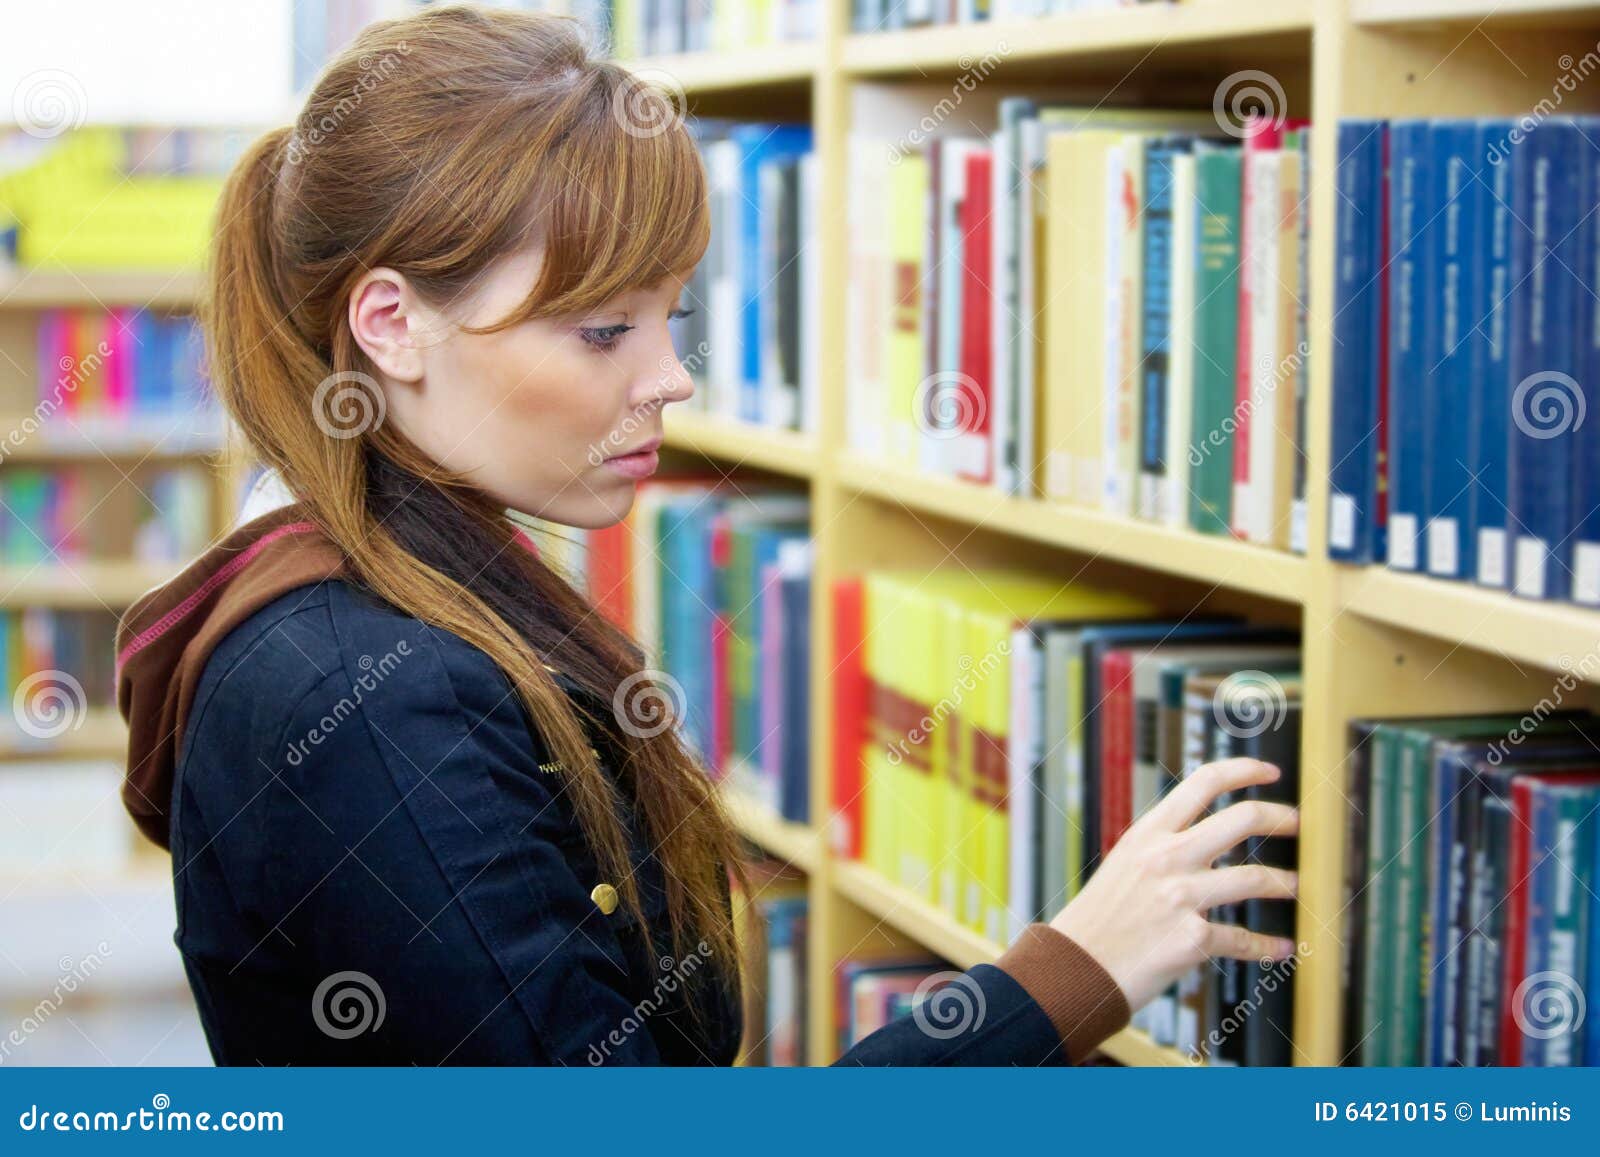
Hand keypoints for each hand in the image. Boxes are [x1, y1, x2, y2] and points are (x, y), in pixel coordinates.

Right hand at [1048, 757, 1298, 1012]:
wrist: (1073, 968)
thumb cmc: (1098, 920)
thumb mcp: (1124, 864)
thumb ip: (1162, 846)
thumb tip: (1205, 835)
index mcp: (1148, 834)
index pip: (1203, 782)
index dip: (1244, 770)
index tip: (1270, 772)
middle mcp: (1166, 858)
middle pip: (1243, 818)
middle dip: (1280, 817)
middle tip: (1297, 824)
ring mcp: (1180, 898)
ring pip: (1255, 878)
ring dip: (1285, 883)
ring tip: (1295, 886)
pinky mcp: (1191, 940)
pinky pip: (1243, 939)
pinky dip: (1268, 946)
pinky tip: (1280, 948)